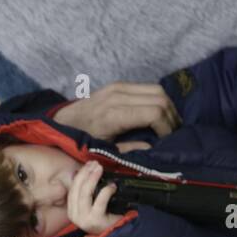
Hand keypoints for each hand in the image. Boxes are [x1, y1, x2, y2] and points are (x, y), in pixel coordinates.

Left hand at [52, 81, 179, 139]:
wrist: (62, 122)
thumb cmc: (82, 141)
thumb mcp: (104, 152)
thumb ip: (129, 151)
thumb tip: (153, 148)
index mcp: (115, 115)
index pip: (154, 113)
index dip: (167, 127)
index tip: (169, 140)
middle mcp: (118, 96)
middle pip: (160, 98)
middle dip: (172, 117)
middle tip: (174, 133)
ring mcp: (118, 87)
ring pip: (157, 89)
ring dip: (168, 106)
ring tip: (169, 124)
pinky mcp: (118, 84)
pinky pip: (147, 87)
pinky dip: (158, 99)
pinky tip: (158, 114)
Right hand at [67, 161, 123, 234]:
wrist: (116, 232)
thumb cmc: (104, 216)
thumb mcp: (92, 204)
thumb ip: (87, 192)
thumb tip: (90, 170)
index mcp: (72, 210)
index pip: (72, 188)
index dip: (80, 174)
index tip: (89, 164)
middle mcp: (75, 215)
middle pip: (77, 188)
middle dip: (86, 173)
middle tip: (95, 164)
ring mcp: (84, 219)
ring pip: (85, 193)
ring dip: (93, 179)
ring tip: (100, 169)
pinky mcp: (95, 220)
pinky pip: (100, 201)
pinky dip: (106, 191)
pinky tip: (112, 186)